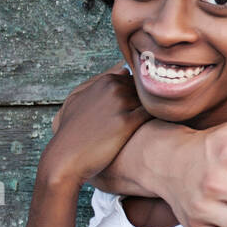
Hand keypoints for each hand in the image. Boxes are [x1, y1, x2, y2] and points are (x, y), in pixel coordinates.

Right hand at [41, 61, 150, 186]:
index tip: (142, 107)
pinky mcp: (127, 122)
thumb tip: (124, 69)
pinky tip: (158, 129)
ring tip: (161, 123)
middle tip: (156, 116)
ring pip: (150, 101)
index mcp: (105, 80)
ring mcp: (120, 103)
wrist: (66, 158)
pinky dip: (158, 119)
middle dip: (150, 102)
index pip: (137, 79)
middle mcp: (113, 87)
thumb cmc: (73, 131)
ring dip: (157, 110)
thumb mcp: (77, 99)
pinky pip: (151, 114)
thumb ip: (100, 82)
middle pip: (146, 89)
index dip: (141, 94)